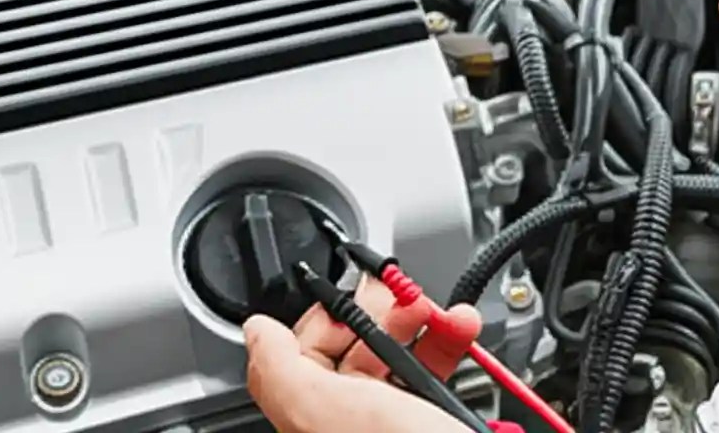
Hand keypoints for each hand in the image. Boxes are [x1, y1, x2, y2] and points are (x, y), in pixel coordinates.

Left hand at [244, 277, 481, 432]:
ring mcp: (398, 428)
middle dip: (382, 314)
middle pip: (352, 355)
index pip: (297, 360)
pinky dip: (453, 344)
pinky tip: (462, 331)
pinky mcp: (439, 426)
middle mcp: (353, 429)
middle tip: (404, 297)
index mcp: (315, 427)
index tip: (351, 298)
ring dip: (427, 324)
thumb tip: (256, 332)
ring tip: (445, 314)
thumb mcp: (329, 414)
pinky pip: (439, 375)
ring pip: (401, 359)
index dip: (323, 320)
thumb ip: (281, 371)